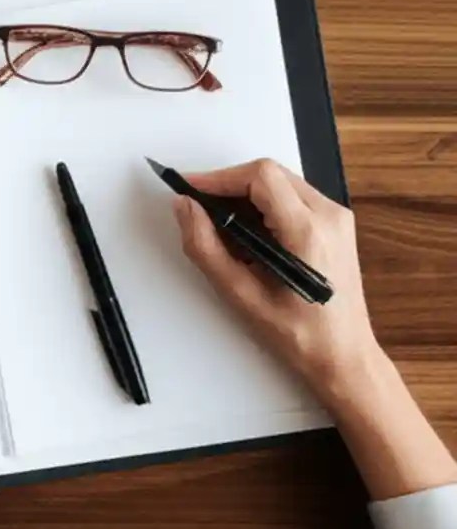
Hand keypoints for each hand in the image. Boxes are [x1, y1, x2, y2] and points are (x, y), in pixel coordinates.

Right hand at [173, 158, 377, 400]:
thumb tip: (185, 208)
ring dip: (245, 196)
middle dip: (228, 186)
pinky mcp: (335, 224)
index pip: (259, 177)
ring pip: (280, 183)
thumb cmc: (298, 334)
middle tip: (199, 210)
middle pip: (269, 174)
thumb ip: (205, 246)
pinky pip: (292, 197)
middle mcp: (329, 216)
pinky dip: (263, 206)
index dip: (218, 177)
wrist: (343, 354)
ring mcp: (337, 218)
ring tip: (223, 229)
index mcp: (308, 232)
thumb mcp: (240, 294)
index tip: (188, 189)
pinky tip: (250, 236)